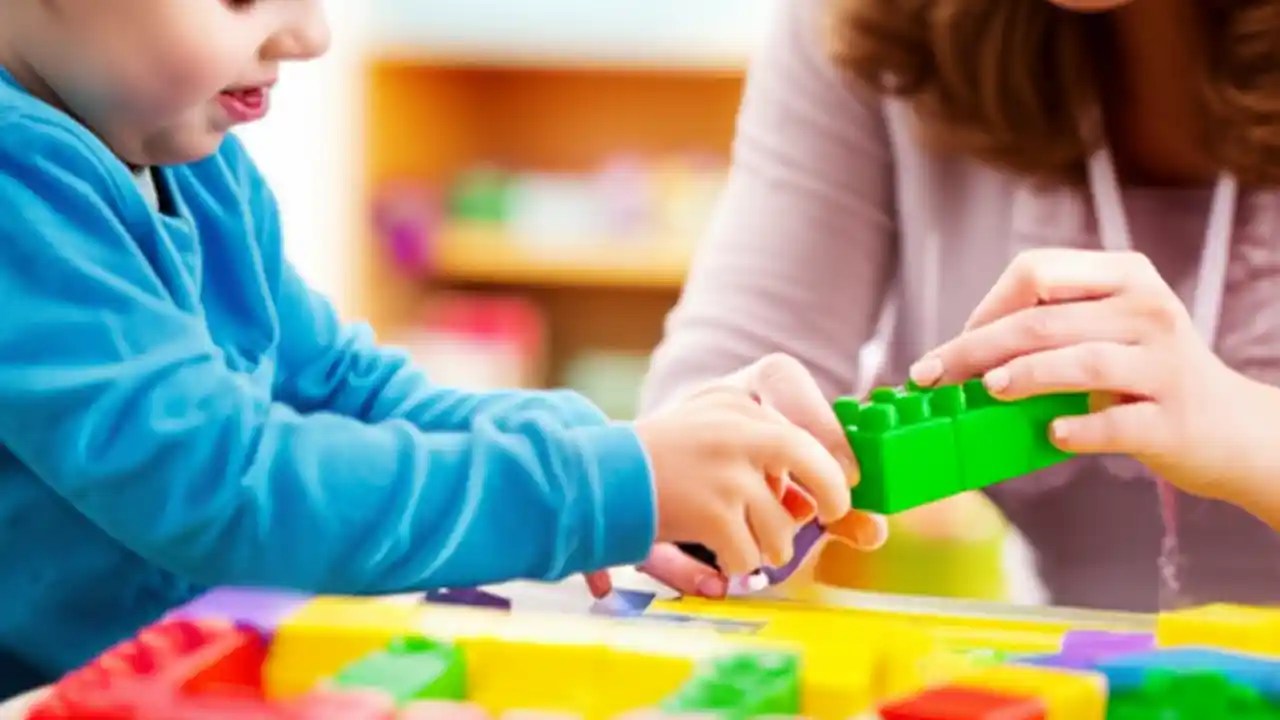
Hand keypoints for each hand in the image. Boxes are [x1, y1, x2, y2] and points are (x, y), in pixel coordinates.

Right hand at [586, 354, 888, 596]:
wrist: (596, 474)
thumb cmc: (668, 462)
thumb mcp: (722, 440)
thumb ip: (788, 472)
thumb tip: (873, 529)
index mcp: (740, 396)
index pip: (815, 427)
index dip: (835, 462)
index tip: (841, 488)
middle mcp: (739, 425)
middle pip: (818, 469)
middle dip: (832, 499)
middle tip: (826, 512)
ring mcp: (727, 467)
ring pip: (782, 529)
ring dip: (766, 546)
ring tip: (736, 535)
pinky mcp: (712, 508)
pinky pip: (749, 554)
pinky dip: (734, 563)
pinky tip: (712, 550)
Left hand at [908, 249, 1277, 501]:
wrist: (1230, 428)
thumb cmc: (1144, 376)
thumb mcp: (1105, 332)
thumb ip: (1047, 330)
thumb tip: (959, 356)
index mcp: (1125, 276)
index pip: (1037, 272)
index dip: (986, 306)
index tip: (955, 343)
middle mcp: (1148, 310)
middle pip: (1044, 321)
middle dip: (977, 348)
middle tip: (933, 376)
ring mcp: (1165, 365)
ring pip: (1083, 362)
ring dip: (1027, 376)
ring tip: (990, 390)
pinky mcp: (1172, 419)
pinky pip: (1117, 421)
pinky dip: (1080, 428)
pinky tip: (1053, 434)